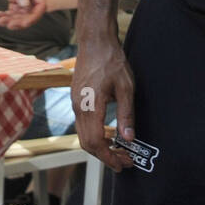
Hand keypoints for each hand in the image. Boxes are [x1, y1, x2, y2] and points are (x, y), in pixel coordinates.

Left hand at [0, 0, 46, 28]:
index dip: (33, 17)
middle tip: (7, 24)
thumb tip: (25, 6)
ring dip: (11, 19)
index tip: (22, 24)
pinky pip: (12, 9)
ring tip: (0, 19)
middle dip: (20, 21)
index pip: (40, 5)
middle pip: (30, 12)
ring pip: (20, 13)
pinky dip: (6, 14)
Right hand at [72, 36, 136, 171]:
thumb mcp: (126, 86)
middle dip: (106, 156)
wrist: (94, 40)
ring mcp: (75, 103)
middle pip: (88, 143)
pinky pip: (82, 125)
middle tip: (124, 161)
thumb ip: (126, 114)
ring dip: (100, 147)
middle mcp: (79, 108)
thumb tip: (129, 138)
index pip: (97, 142)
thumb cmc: (111, 59)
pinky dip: (94, 136)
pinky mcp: (76, 99)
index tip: (123, 163)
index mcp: (91, 106)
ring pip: (83, 135)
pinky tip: (109, 135)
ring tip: (118, 151)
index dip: (110, 157)